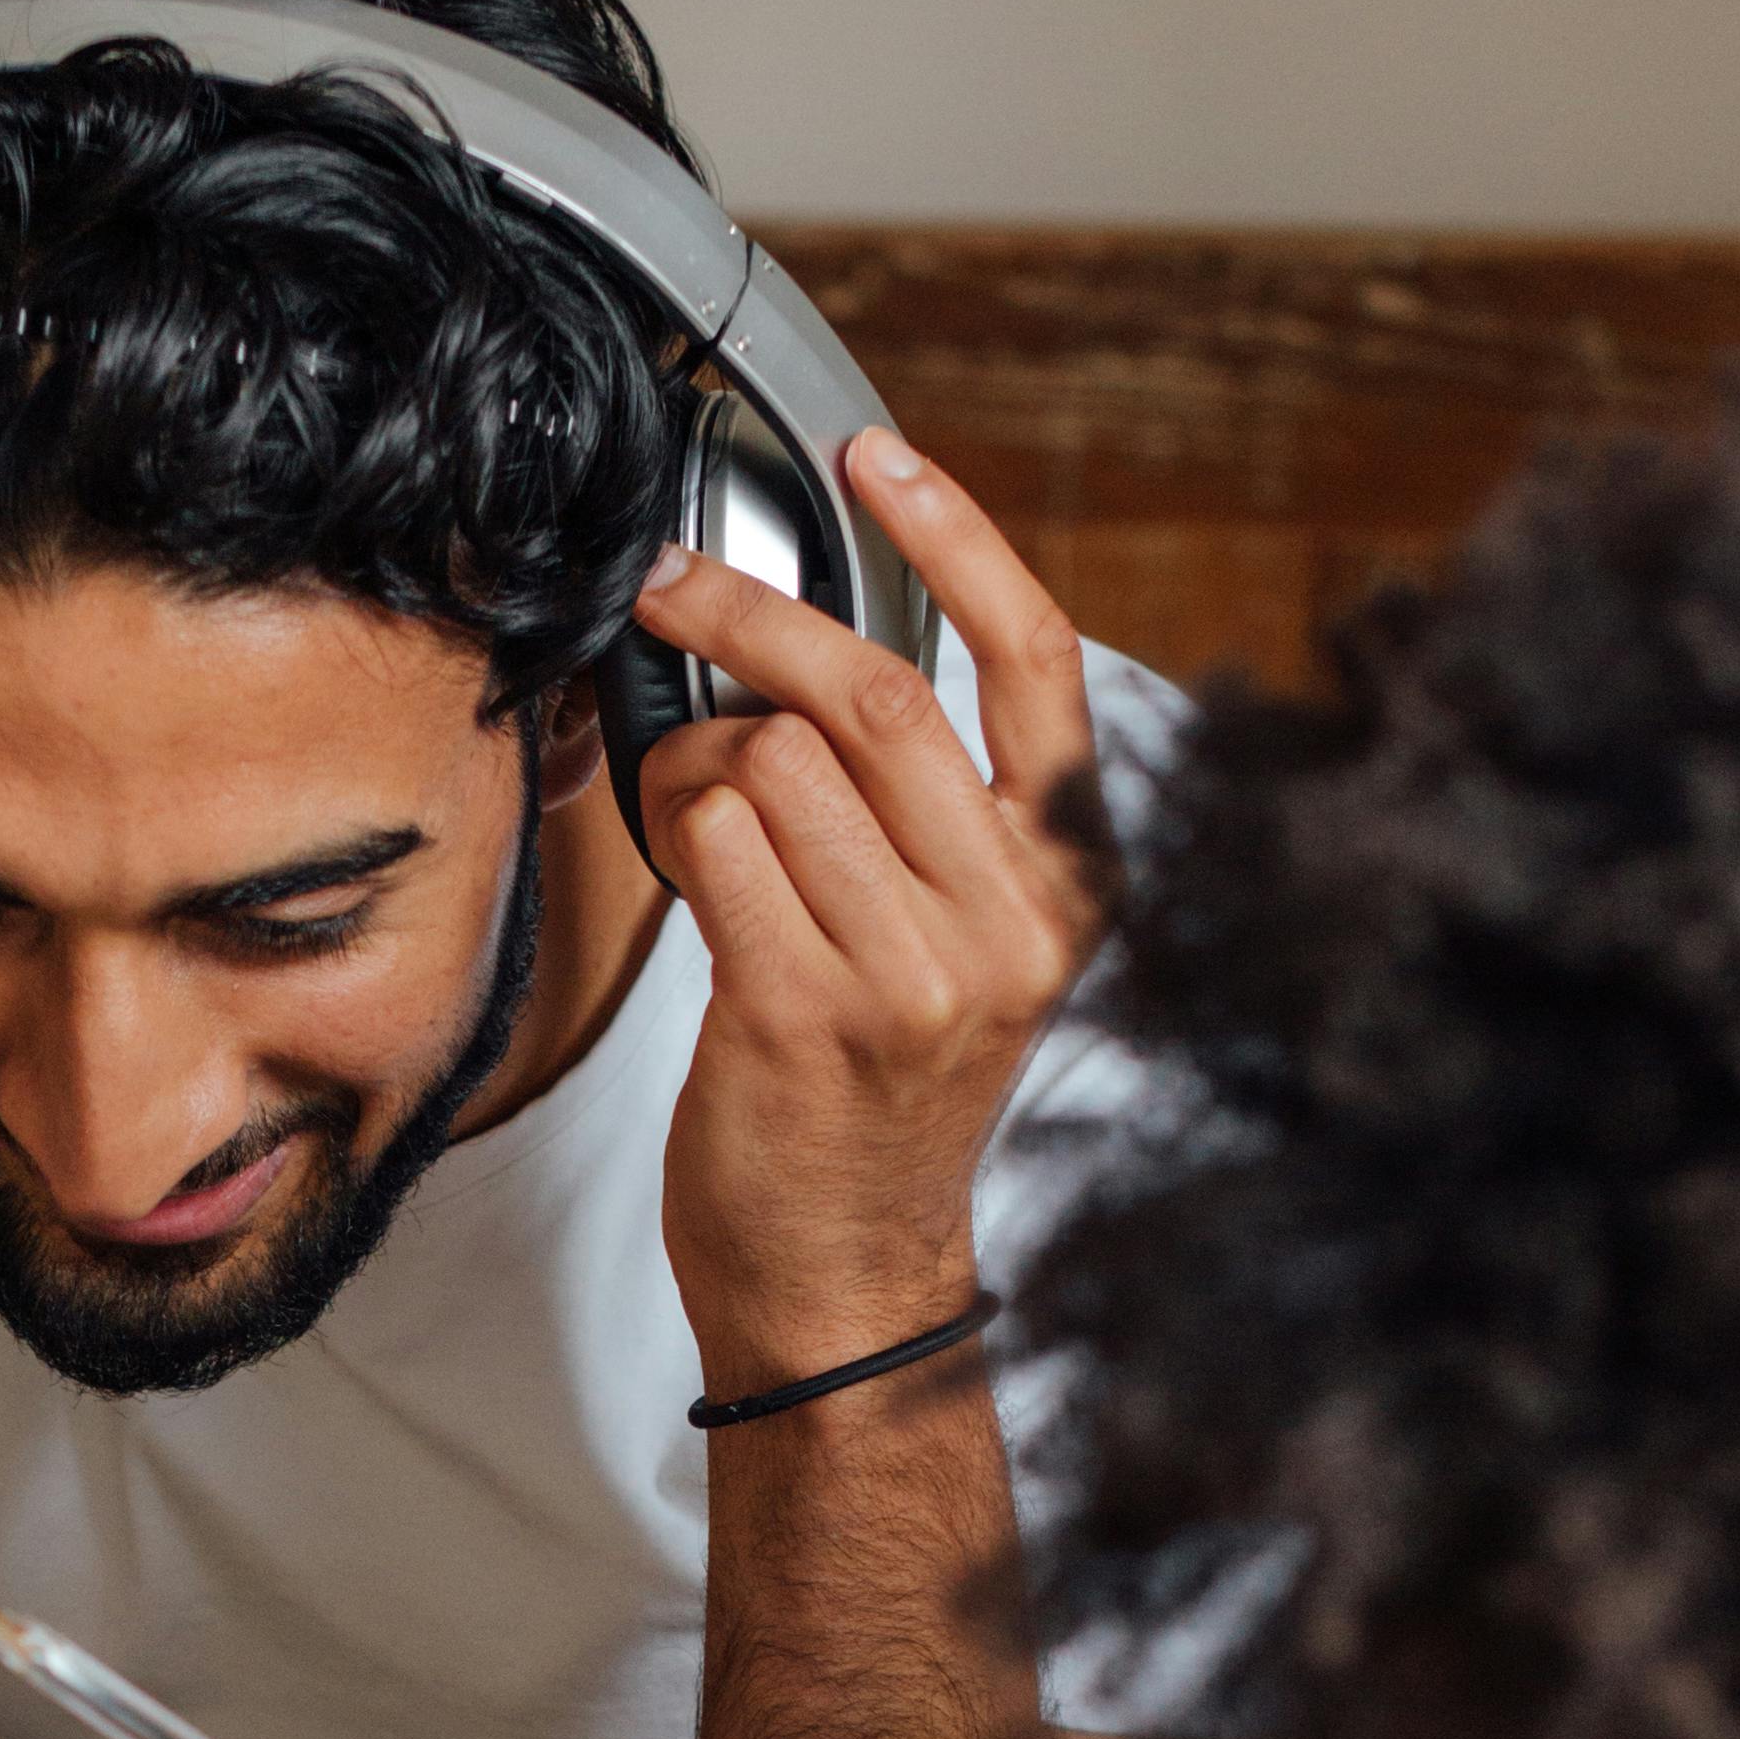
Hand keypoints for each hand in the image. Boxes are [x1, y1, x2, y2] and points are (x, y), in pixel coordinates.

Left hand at [636, 435, 1110, 1392]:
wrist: (845, 1277)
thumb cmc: (874, 1102)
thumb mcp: (953, 942)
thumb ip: (922, 808)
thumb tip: (802, 653)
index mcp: (1067, 886)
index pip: (1039, 663)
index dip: (959, 538)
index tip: (878, 462)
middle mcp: (1010, 921)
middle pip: (875, 693)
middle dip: (753, 613)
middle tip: (672, 584)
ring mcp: (914, 972)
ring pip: (776, 762)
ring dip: (697, 763)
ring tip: (692, 817)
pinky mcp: (806, 1011)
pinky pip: (716, 838)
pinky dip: (671, 822)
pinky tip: (680, 863)